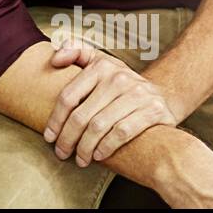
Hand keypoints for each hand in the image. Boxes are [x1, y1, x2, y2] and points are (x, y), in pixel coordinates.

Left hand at [42, 34, 179, 167]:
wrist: (163, 95)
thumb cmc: (121, 83)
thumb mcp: (101, 62)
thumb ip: (75, 53)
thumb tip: (54, 58)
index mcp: (101, 66)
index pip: (68, 96)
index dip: (55, 120)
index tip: (49, 137)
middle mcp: (118, 78)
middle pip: (82, 115)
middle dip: (67, 139)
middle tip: (61, 153)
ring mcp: (137, 94)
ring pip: (99, 127)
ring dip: (85, 147)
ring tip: (80, 159)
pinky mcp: (152, 110)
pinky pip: (121, 133)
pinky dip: (106, 147)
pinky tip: (98, 155)